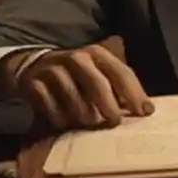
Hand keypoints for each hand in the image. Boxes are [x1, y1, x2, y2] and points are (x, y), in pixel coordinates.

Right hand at [3, 43, 152, 130]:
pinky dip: (60, 119)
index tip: (145, 112)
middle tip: (115, 122)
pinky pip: (50, 107)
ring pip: (73, 97)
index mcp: (96, 54)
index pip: (120, 72)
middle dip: (108, 106)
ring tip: (88, 123)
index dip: (134, 93)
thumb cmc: (76, 77)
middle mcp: (75, 58)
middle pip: (97, 83)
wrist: (32, 68)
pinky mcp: (33, 83)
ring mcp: (53, 69)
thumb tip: (144, 110)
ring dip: (84, 115)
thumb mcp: (98, 74)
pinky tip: (65, 123)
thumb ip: (118, 88)